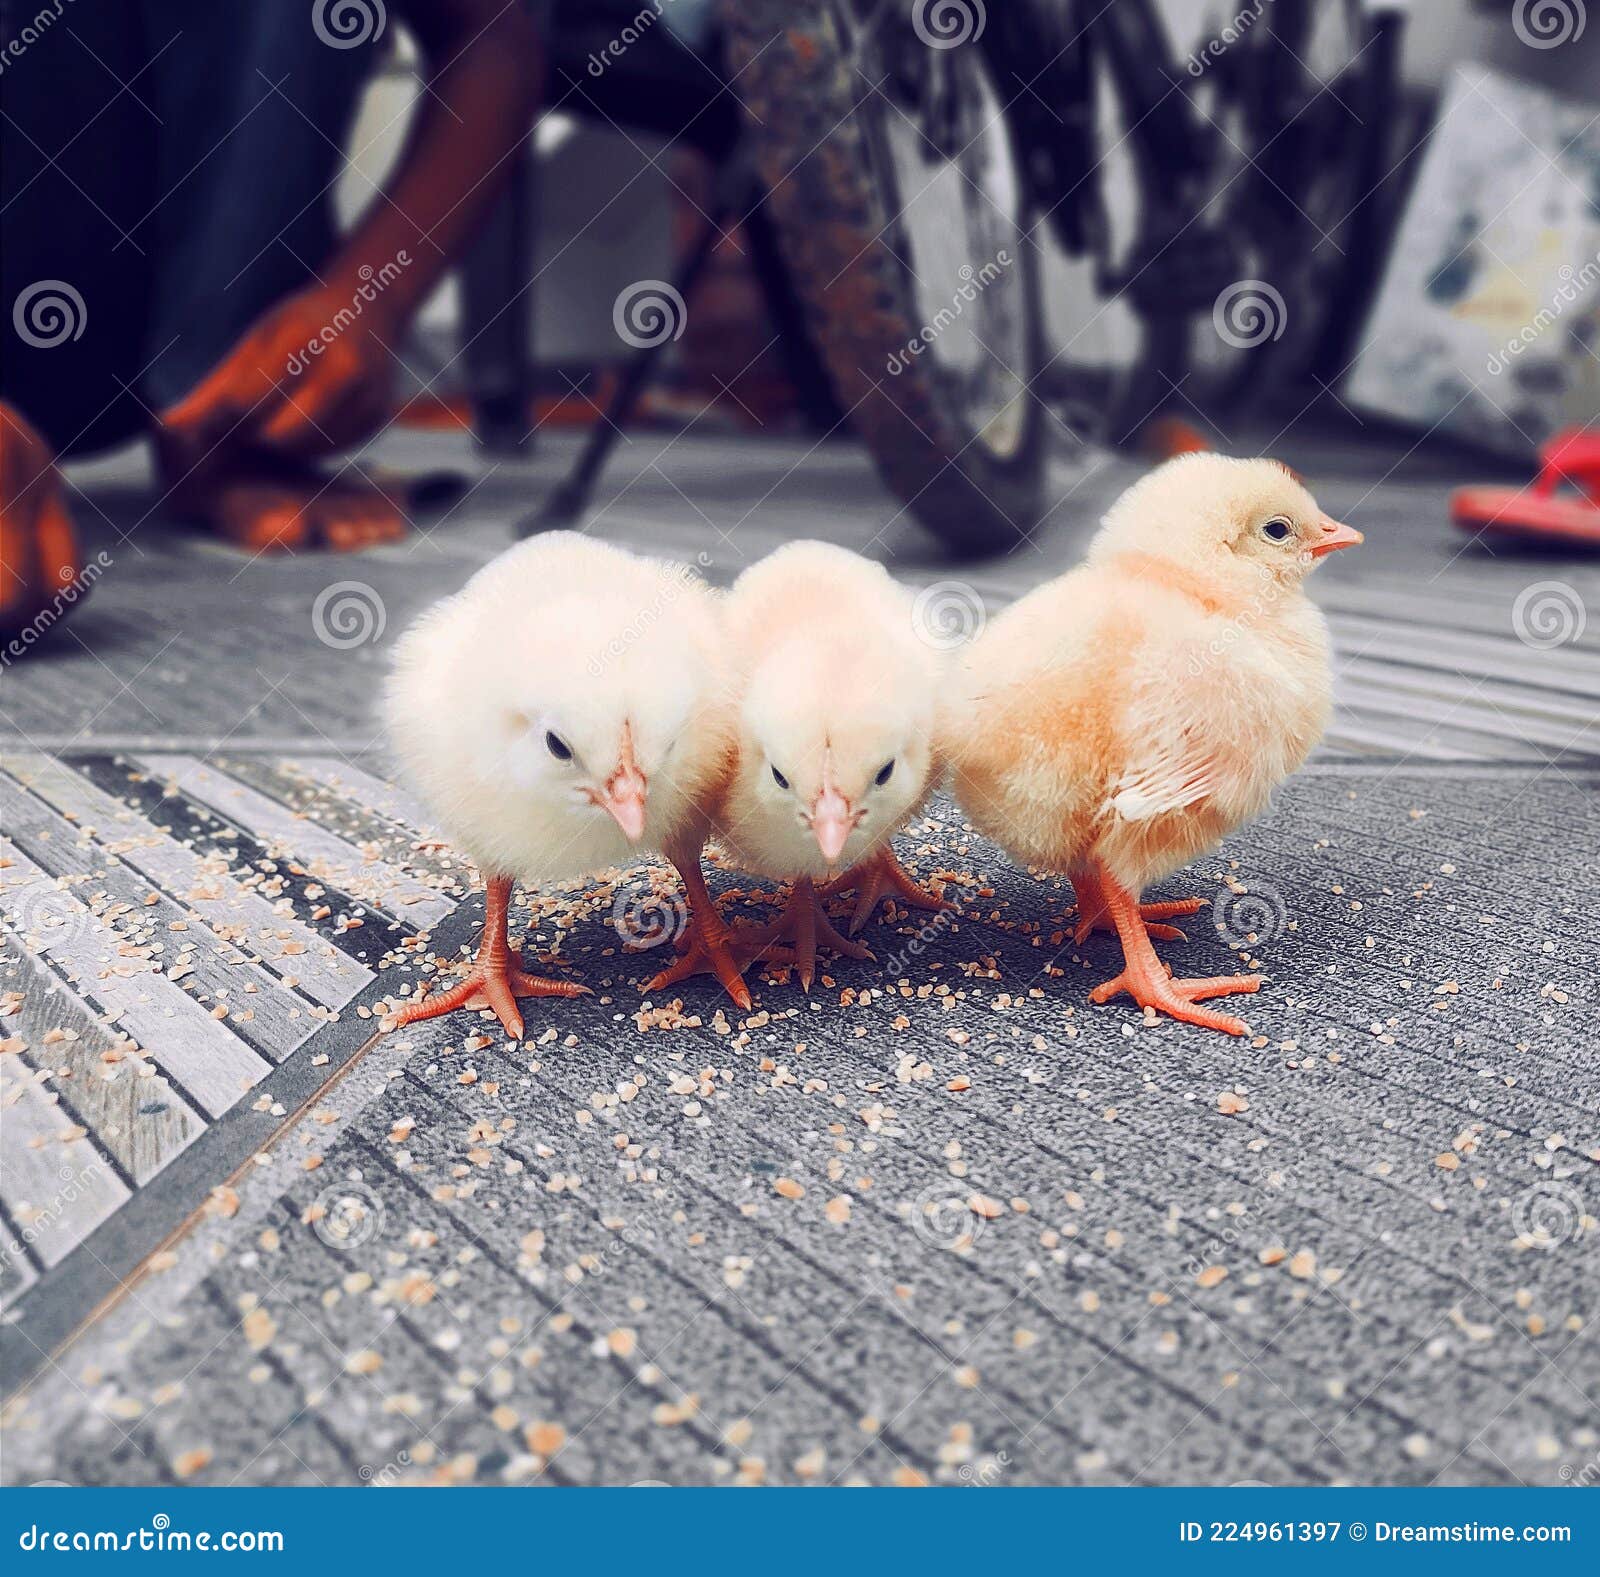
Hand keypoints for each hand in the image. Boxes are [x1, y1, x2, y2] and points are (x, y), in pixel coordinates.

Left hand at [160, 280, 399, 458]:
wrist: (367, 308)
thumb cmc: (301, 324)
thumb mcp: (255, 340)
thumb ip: (215, 388)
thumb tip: (170, 425)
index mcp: (300, 338)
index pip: (247, 400)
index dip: (225, 417)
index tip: (219, 415)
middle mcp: (341, 366)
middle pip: (279, 433)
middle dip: (255, 436)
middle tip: (244, 425)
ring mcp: (365, 393)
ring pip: (306, 447)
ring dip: (281, 444)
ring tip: (271, 421)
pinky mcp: (377, 415)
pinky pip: (330, 448)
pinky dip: (309, 445)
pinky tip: (301, 423)